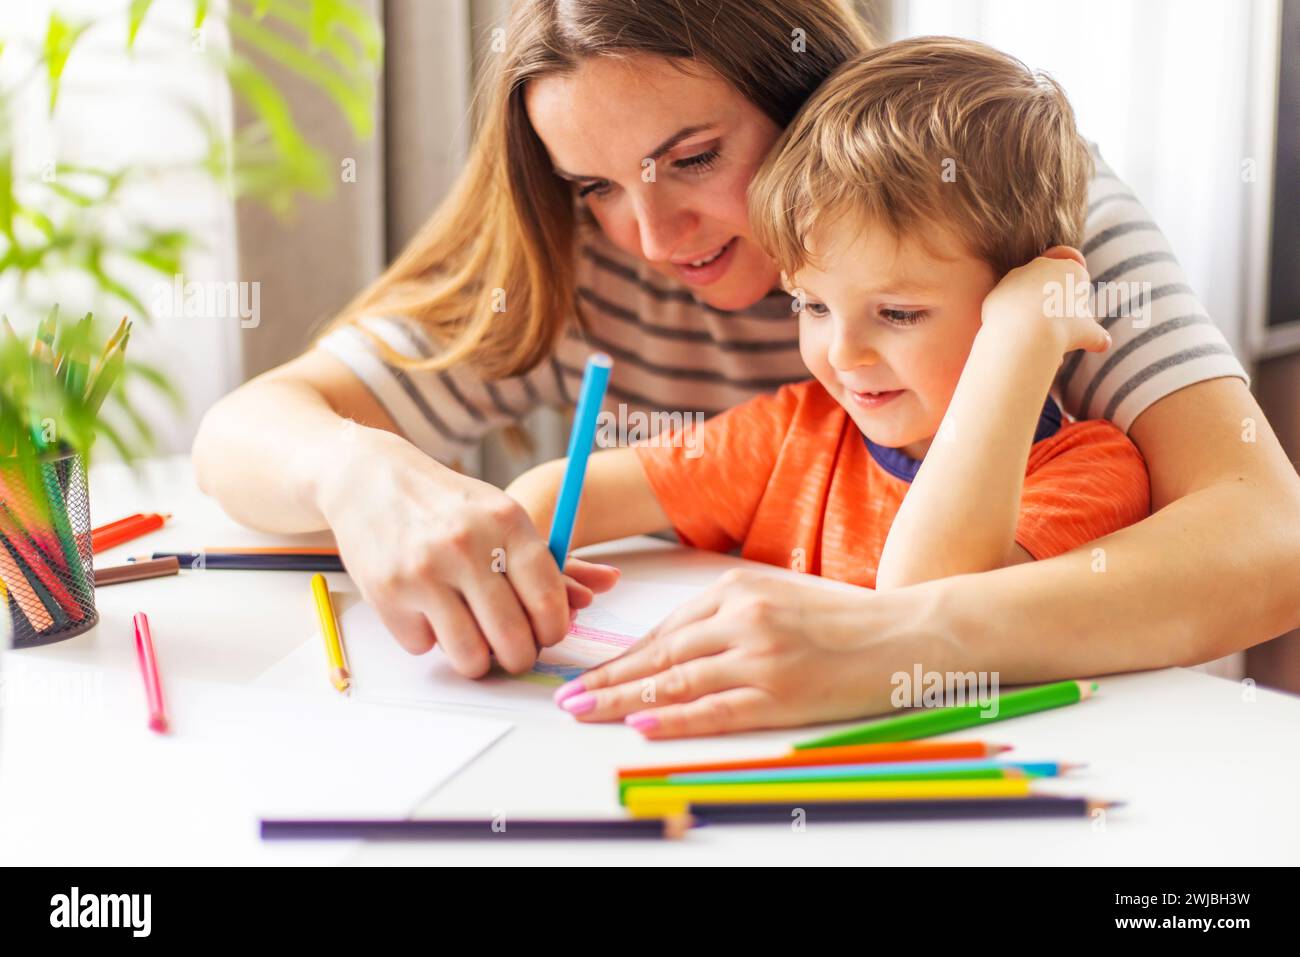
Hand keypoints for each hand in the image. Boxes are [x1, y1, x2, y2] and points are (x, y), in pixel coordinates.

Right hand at [317, 429, 618, 675]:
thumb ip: (547, 561)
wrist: (370, 479)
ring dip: (475, 660)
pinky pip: (424, 647)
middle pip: (513, 639)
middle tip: (513, 652)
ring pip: (470, 655)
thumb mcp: (501, 517)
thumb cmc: (449, 507)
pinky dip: (428, 639)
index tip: (547, 635)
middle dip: (518, 657)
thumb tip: (598, 593)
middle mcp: (467, 546)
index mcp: (507, 523)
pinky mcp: (388, 592)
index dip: (554, 630)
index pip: (548, 600)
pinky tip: (425, 610)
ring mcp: (425, 571)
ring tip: (473, 641)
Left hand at [553, 568, 916, 736]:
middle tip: (567, 696)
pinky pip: (715, 710)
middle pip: (659, 654)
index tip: (589, 674)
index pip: (664, 629)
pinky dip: (675, 719)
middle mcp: (743, 617)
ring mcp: (760, 656)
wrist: (906, 633)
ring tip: (585, 712)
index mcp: (737, 588)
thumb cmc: (842, 619)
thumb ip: (726, 618)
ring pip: (676, 681)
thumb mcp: (776, 598)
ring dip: (624, 700)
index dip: (621, 656)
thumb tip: (671, 652)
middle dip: (608, 679)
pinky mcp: (780, 693)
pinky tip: (642, 724)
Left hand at [981, 245, 1109, 355]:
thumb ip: (1097, 336)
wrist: (1026, 331)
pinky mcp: (999, 288)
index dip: (1076, 299)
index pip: (1076, 280)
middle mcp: (1044, 265)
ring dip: (1030, 306)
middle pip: (1051, 282)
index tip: (1072, 315)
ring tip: (1034, 330)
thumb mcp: (1088, 334)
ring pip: (1027, 290)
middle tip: (1053, 322)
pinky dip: (1012, 314)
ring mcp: (1019, 274)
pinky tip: (1016, 330)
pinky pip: (1008, 301)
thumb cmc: (1063, 329)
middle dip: (1052, 299)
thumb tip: (1104, 343)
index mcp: (1071, 270)